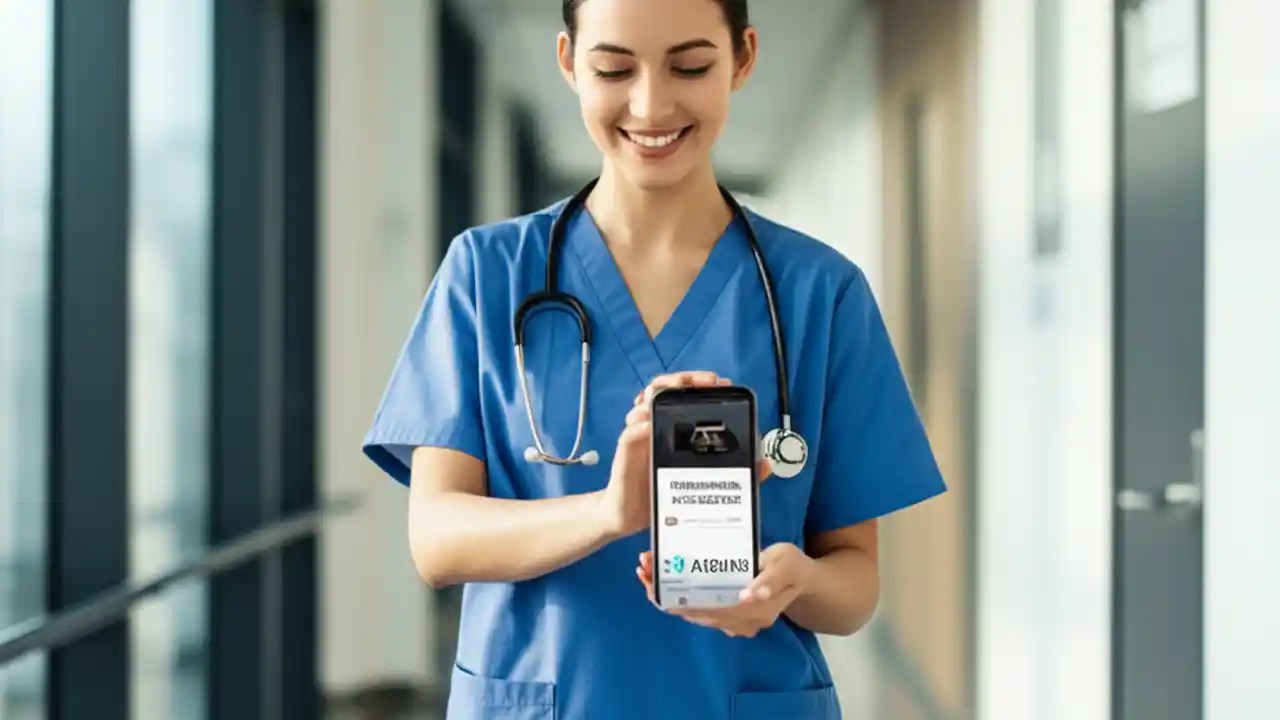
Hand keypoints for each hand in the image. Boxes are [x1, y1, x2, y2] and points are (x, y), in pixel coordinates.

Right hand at [597, 371, 730, 537]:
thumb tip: (765, 464)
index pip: (684, 394)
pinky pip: (630, 433)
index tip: (720, 382)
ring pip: (644, 402)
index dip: (700, 383)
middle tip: (705, 382)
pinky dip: (641, 426)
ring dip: (662, 392)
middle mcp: (655, 425)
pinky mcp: (626, 453)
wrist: (630, 516)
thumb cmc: (665, 495)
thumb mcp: (703, 481)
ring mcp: (639, 437)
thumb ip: (734, 472)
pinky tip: (652, 425)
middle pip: (664, 388)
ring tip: (678, 391)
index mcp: (674, 428)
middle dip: (684, 379)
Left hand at [635, 543, 814, 637]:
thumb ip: (771, 577)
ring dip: (668, 596)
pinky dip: (679, 598)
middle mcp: (742, 622)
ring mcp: (735, 623)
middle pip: (698, 613)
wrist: (799, 577)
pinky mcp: (728, 617)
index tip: (658, 588)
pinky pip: (700, 611)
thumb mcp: (786, 562)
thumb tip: (750, 595)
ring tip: (645, 572)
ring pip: (695, 613)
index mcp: (757, 610)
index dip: (684, 601)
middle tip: (643, 570)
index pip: (713, 609)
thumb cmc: (792, 565)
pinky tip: (661, 582)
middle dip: (667, 595)